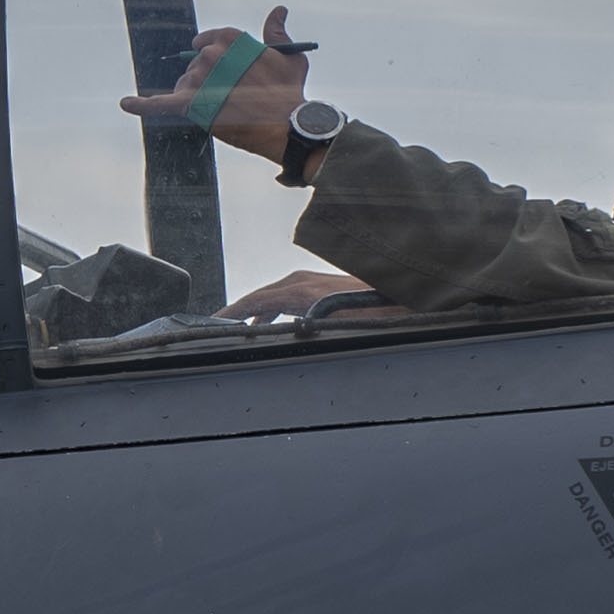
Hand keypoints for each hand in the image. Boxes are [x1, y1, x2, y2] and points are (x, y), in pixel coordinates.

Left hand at [120, 6, 308, 164]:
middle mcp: (210, 54)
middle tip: (233, 93)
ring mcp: (199, 79)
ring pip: (184, 85)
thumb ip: (276, 31)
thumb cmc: (290, 91)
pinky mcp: (190, 105)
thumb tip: (278, 9)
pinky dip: (141, 105)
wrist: (286, 125)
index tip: (218, 62)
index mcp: (230, 38)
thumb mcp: (289, 55)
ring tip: (225, 107)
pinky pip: (158, 104)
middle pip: (196, 64)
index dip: (213, 53)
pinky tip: (125, 104)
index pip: (208, 41)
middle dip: (208, 78)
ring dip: (196, 94)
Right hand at [220, 269, 379, 321]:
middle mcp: (303, 281)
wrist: (398, 298)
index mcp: (302, 291)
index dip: (231, 312)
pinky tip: (269, 320)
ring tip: (240, 327)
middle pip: (259, 296)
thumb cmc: (374, 314)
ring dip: (255, 311)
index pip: (255, 300)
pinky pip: (284, 295)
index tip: (214, 321)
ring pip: (271, 295)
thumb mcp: (335, 327)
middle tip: (218, 326)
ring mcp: (311, 280)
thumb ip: (302, 329)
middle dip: (238, 311)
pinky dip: (270, 308)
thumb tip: (278, 334)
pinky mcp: (318, 284)